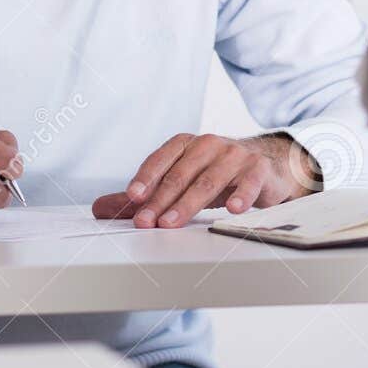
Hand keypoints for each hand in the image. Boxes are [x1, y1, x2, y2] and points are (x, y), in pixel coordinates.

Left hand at [92, 133, 319, 228]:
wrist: (267, 165)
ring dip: (188, 203)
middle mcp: (207, 145)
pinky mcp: (258, 169)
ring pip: (208, 180)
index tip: (132, 197)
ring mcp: (234, 155)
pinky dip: (240, 195)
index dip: (145, 178)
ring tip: (171, 222)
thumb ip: (144, 195)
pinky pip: (248, 182)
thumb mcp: (181, 180)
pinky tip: (231, 209)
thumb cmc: (217, 173)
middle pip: (180, 174)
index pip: (159, 160)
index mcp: (184, 145)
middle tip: (145, 221)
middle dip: (160, 199)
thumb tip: (100, 209)